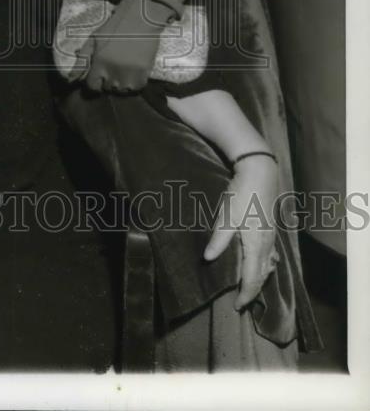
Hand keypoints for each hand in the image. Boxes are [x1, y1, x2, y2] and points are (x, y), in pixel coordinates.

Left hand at [84, 0, 170, 93]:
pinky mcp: (144, 72)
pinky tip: (134, 70)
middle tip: (114, 66)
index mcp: (99, 62)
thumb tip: (71, 79)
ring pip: (123, 89)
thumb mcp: (93, 40)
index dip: (95, 81)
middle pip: (108, 88)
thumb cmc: (114, 27)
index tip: (100, 75)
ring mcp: (129, 73)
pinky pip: (137, 87)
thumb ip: (82, 60)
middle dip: (108, 80)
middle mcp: (113, 70)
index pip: (93, 86)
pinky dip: (135, 82)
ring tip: (124, 68)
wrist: (139, 17)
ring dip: (122, 82)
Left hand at [204, 155, 279, 310]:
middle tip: (242, 303)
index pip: (252, 279)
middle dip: (253, 291)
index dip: (245, 295)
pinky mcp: (271, 228)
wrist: (261, 172)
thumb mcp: (227, 216)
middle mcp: (268, 245)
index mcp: (256, 246)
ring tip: (250, 287)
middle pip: (262, 276)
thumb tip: (208, 260)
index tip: (237, 307)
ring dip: (260, 279)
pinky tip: (265, 263)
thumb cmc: (243, 194)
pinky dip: (267, 265)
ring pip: (268, 266)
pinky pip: (271, 255)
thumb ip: (219, 239)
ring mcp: (272, 236)